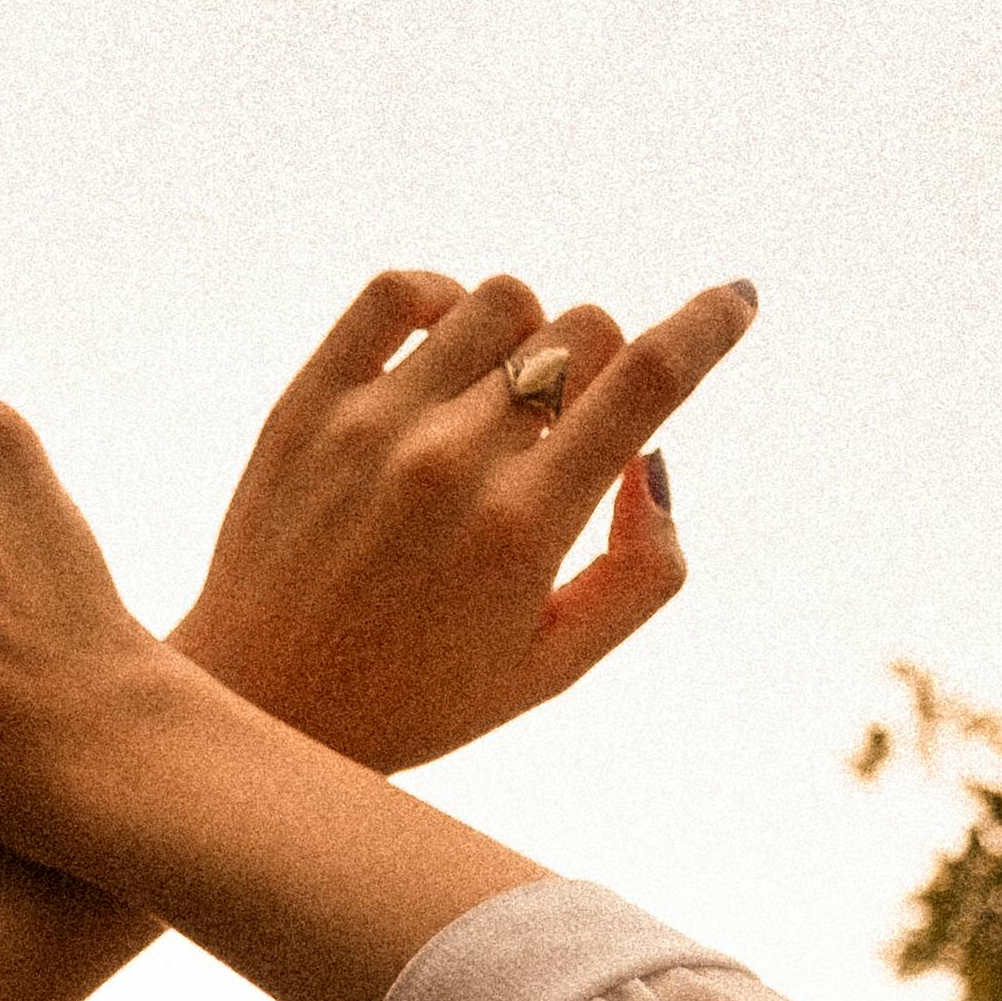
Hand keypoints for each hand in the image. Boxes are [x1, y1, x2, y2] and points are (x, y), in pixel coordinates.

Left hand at [169, 267, 758, 775]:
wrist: (263, 708)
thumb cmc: (422, 697)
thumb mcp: (554, 667)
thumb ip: (641, 573)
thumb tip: (650, 463)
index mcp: (523, 528)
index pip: (647, 380)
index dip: (709, 325)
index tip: (737, 299)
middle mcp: (451, 461)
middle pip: (583, 329)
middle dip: (603, 366)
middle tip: (566, 433)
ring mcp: (374, 422)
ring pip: (503, 301)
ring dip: (527, 338)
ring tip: (502, 404)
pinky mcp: (308, 401)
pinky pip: (400, 292)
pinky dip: (442, 301)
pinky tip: (447, 353)